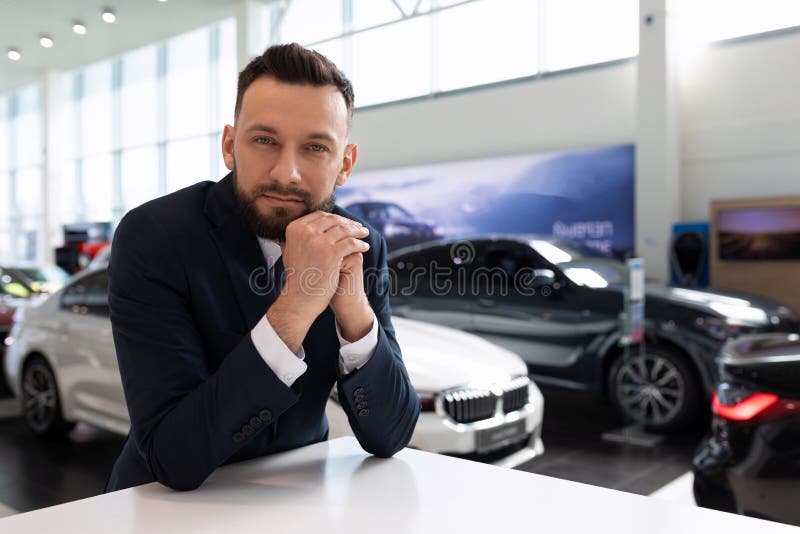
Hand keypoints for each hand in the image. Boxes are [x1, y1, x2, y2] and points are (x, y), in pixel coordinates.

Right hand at [266, 212, 368, 350]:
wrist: (301, 297)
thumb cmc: (298, 276)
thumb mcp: (292, 249)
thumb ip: (300, 235)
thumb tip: (310, 223)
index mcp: (295, 228)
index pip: (320, 216)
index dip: (336, 218)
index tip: (345, 222)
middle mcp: (304, 231)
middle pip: (333, 220)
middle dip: (348, 223)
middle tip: (359, 227)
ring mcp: (317, 241)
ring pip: (344, 230)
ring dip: (358, 231)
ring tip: (365, 234)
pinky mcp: (330, 253)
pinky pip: (351, 243)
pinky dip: (360, 244)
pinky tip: (365, 247)